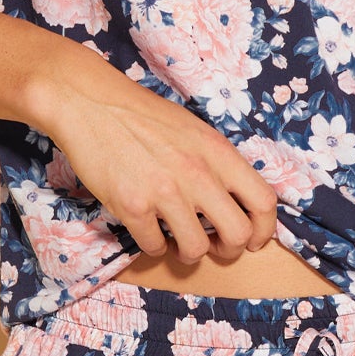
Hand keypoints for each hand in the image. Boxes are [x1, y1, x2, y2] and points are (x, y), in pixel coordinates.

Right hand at [32, 46, 280, 266]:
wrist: (90, 102)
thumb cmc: (142, 115)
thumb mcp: (194, 129)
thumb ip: (217, 163)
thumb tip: (236, 199)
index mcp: (217, 152)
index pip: (263, 201)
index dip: (264, 229)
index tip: (253, 239)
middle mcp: (197, 173)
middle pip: (238, 234)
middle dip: (229, 249)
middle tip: (214, 245)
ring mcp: (164, 191)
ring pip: (196, 249)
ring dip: (188, 252)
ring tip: (177, 241)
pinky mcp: (132, 206)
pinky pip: (155, 247)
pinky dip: (153, 246)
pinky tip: (147, 230)